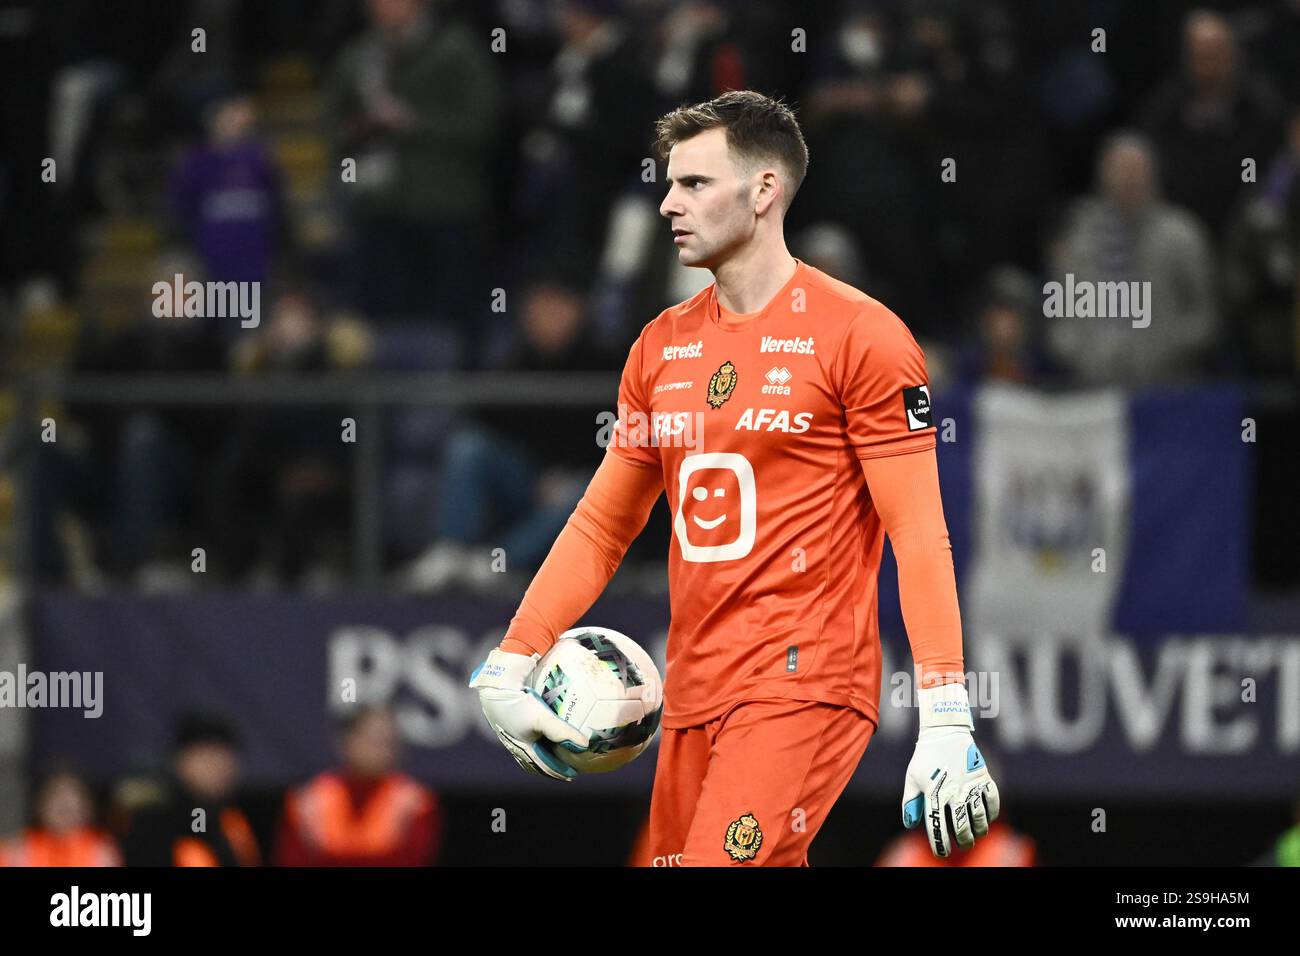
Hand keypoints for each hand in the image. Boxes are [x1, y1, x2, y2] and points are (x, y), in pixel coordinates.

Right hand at [468, 648, 590, 781]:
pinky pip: (528, 729)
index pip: (542, 766)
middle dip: (551, 764)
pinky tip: (546, 721)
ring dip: (545, 750)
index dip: (558, 772)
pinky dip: (540, 733)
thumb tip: (584, 744)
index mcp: (522, 748)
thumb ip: (562, 732)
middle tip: (567, 764)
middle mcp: (515, 743)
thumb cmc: (518, 704)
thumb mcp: (542, 718)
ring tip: (557, 747)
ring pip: (531, 746)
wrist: (495, 685)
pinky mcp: (509, 717)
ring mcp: (511, 731)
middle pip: (536, 760)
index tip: (573, 774)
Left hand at [901, 683, 999, 856]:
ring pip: (979, 817)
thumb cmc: (925, 757)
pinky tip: (989, 817)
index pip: (937, 827)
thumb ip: (910, 802)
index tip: (941, 854)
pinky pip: (993, 799)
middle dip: (963, 841)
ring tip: (977, 834)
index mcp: (934, 794)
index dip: (940, 845)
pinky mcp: (983, 777)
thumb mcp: (912, 778)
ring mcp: (970, 785)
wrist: (944, 732)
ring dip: (979, 830)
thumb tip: (910, 825)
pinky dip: (993, 811)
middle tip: (963, 845)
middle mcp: (954, 793)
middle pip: (961, 827)